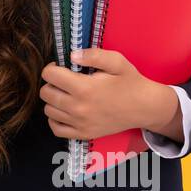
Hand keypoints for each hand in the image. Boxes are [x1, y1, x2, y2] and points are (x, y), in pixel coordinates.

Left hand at [39, 47, 169, 139]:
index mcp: (84, 88)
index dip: (53, 67)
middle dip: (51, 82)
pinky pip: (56, 128)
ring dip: (53, 100)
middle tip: (64, 80)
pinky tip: (65, 110)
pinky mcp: (84, 134)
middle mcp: (79, 108)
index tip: (63, 67)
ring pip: (48, 110)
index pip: (49, 75)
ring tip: (67, 94)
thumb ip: (93, 55)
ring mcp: (80, 124)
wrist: (145, 107)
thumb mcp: (116, 61)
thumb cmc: (130, 82)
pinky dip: (55, 119)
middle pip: (45, 93)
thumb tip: (72, 56)